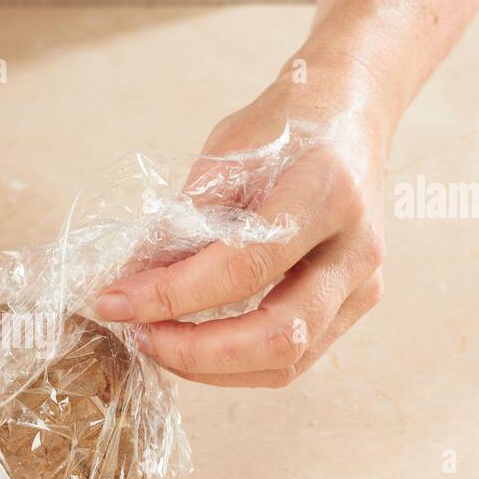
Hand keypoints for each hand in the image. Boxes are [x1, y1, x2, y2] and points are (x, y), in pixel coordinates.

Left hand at [94, 59, 389, 387]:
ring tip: (156, 341)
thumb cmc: (285, 126)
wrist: (352, 112)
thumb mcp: (226, 153)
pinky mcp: (355, 306)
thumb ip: (183, 219)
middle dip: (194, 351)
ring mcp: (363, 284)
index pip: (244, 266)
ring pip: (286, 362)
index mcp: (327, 193)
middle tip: (137, 335)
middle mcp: (356, 248)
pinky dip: (235, 364)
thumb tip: (129, 281)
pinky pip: (293, 359)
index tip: (115, 301)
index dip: (172, 295)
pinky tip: (191, 344)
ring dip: (210, 366)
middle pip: (277, 335)